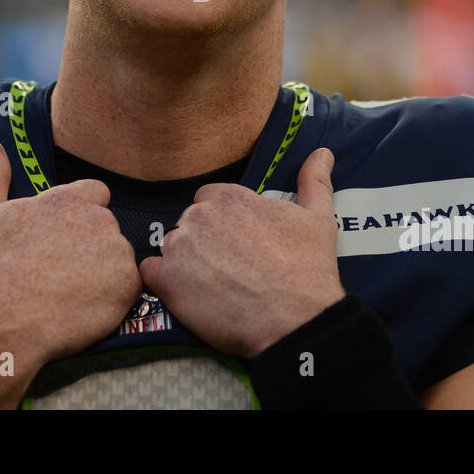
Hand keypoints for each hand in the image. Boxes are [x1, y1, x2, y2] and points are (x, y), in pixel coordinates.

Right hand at [0, 139, 141, 365]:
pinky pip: (128, 287)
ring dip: (103, 270)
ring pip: (118, 256)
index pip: (96, 194)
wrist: (0, 323)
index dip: (80, 214)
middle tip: (59, 269)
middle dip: (91, 243)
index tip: (60, 238)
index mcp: (69, 199)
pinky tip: (83, 307)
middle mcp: (99, 219)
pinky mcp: (128, 286)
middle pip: (107, 227)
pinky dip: (112, 297)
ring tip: (68, 291)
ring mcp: (117, 252)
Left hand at [138, 147, 345, 358]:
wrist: (295, 321)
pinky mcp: (166, 279)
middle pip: (189, 223)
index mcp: (230, 197)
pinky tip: (187, 294)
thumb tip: (322, 152)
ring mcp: (180, 246)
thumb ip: (314, 181)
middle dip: (204, 242)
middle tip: (229, 268)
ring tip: (212, 285)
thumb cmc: (308, 270)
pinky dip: (163, 281)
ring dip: (185, 262)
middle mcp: (199, 215)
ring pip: (171, 246)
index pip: (209, 199)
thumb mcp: (319, 218)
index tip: (237, 244)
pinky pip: (150, 271)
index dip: (222, 223)